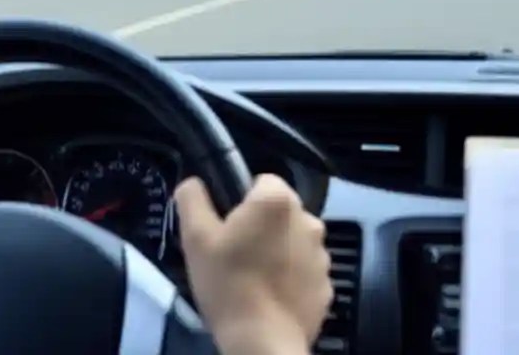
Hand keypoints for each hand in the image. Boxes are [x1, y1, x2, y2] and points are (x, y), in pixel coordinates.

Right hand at [175, 174, 332, 354]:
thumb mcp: (195, 238)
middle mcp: (308, 220)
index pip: (261, 180)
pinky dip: (291, 278)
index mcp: (277, 201)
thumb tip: (193, 183)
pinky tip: (269, 296)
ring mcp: (322, 254)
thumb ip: (192, 199)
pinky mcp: (327, 284)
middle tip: (234, 253)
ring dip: (278, 251)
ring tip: (252, 278)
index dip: (241, 200)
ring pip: (293, 241)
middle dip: (261, 226)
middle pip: (279, 211)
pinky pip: (304, 271)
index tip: (227, 226)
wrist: (262, 342)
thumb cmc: (228, 284)